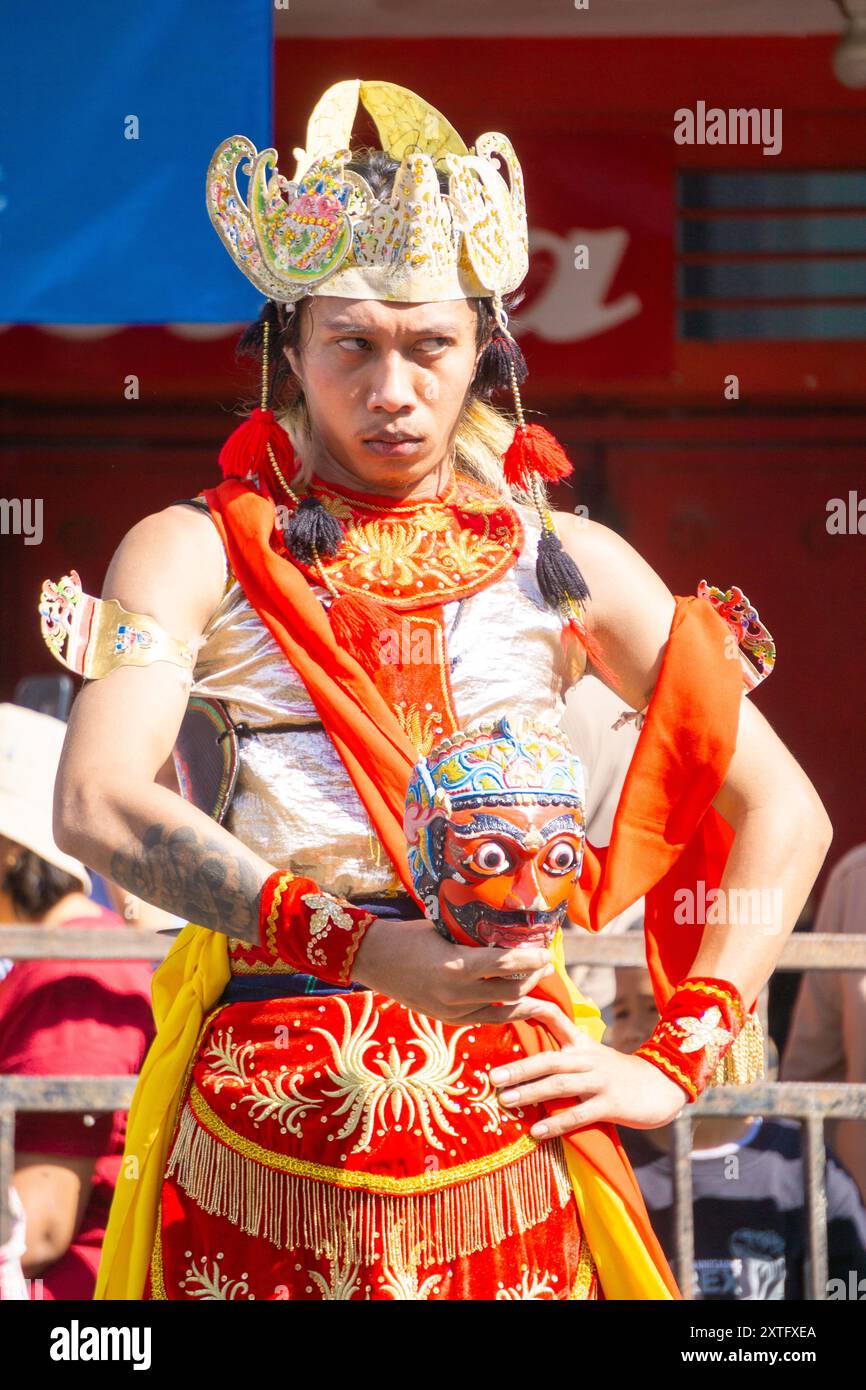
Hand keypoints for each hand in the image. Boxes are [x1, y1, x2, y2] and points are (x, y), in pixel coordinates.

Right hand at [351, 917, 555, 1023]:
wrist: (375, 960)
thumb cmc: (412, 936)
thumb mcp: (446, 931)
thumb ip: (475, 938)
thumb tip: (511, 931)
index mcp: (456, 965)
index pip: (506, 965)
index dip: (532, 959)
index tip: (547, 952)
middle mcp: (456, 993)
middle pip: (511, 991)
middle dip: (534, 977)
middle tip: (546, 964)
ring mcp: (452, 1011)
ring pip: (503, 1011)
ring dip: (525, 998)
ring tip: (538, 986)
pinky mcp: (448, 1020)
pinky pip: (486, 1019)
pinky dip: (505, 1010)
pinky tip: (517, 1002)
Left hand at [489, 998, 687, 1138]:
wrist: (661, 1086)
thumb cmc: (616, 1074)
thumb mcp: (591, 1055)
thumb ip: (564, 1052)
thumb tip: (524, 1056)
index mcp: (581, 1043)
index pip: (554, 1016)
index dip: (531, 1008)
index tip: (504, 1004)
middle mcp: (588, 1058)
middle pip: (550, 1059)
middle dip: (520, 1067)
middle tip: (493, 1077)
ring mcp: (600, 1081)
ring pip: (560, 1085)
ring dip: (531, 1093)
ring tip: (506, 1101)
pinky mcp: (610, 1104)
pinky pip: (579, 1114)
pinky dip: (556, 1123)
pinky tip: (536, 1131)